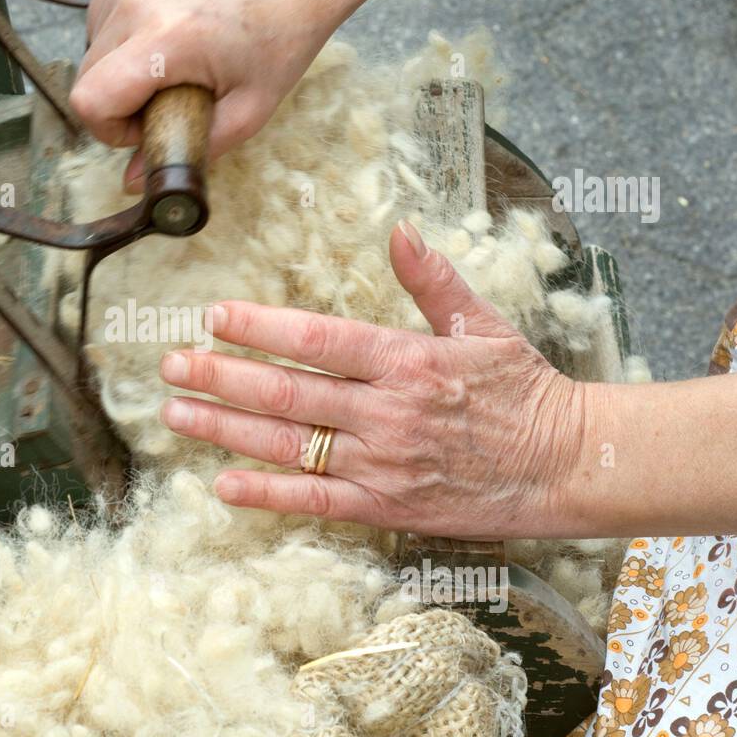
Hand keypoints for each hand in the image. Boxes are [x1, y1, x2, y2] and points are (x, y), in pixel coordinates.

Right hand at [69, 0, 468, 189]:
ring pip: (91, 43)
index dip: (109, 128)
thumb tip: (134, 182)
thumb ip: (187, 151)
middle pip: (86, 74)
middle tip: (167, 97)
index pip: (90, 99)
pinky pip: (102, 11)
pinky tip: (168, 26)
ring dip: (121, 63)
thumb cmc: (280, 37)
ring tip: (173, 57)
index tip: (145, 126)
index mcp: (167, 38)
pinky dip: (124, 29)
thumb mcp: (247, 111)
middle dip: (119, 99)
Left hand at [158, 220, 590, 538]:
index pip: (317, 339)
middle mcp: (385, 411)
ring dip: (224, 429)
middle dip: (219, 377)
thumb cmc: (524, 390)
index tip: (213, 316)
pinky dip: (264, 493)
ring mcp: (381, 463)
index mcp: (406, 359)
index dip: (260, 327)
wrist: (567, 465)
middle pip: (285, 391)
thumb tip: (398, 229)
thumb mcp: (484, 322)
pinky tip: (220, 483)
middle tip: (169, 366)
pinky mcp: (385, 506)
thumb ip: (432, 278)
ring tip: (174, 414)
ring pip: (286, 444)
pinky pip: (313, 501)